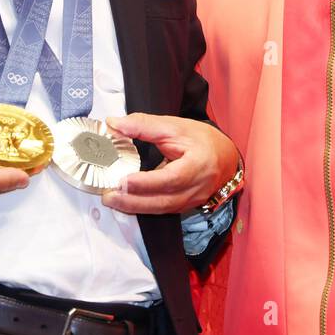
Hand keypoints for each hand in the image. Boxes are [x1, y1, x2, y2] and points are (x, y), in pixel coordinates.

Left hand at [100, 112, 238, 215]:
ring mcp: (191, 201)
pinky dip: (142, 208)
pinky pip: (161, 210)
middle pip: (163, 201)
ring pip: (160, 209)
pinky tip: (125, 203)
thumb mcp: (174, 126)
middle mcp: (196, 188)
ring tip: (110, 200)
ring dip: (133, 207)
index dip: (146, 183)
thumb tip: (113, 124)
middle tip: (108, 195)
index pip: (171, 178)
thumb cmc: (202, 140)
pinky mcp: (184, 206)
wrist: (226, 157)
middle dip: (133, 201)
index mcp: (198, 165)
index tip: (123, 180)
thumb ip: (143, 125)